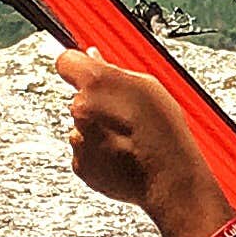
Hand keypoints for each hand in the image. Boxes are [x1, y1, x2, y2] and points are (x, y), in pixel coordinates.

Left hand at [54, 46, 222, 236]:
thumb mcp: (149, 87)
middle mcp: (81, 110)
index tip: (85, 69)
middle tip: (125, 111)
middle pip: (78, 97)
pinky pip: (85, 151)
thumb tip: (96, 59)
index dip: (77, 64)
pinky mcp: (80, 164)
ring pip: (82, 126)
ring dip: (99, 128)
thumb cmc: (165, 132)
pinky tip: (123, 152)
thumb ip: (114, 69)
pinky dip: (99, 151)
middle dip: (97, 101)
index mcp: (96, 83)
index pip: (66, 61)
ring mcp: (78, 139)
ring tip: (129, 137)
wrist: (169, 178)